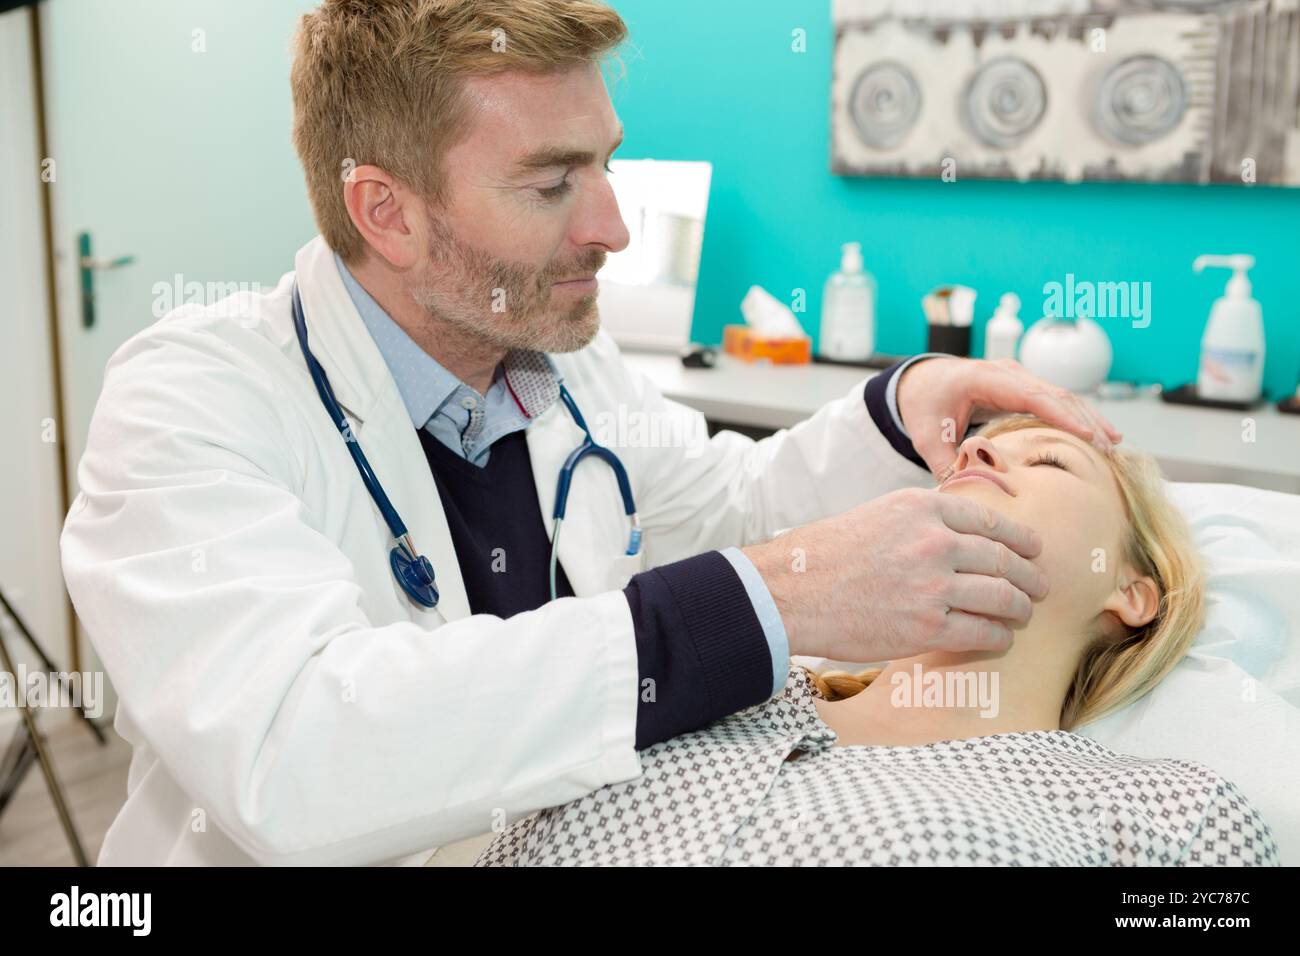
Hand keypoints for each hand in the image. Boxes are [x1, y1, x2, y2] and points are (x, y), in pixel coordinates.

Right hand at [742, 487, 1049, 662]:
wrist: (790, 592)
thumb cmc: (825, 556)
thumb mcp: (877, 516)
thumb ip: (920, 522)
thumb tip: (961, 537)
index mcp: (921, 508)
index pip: (989, 519)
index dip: (1019, 538)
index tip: (1033, 548)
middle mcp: (934, 542)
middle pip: (1003, 559)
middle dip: (1030, 575)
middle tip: (1041, 585)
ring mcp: (933, 586)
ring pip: (1002, 597)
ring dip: (1020, 608)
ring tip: (1023, 613)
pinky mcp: (927, 628)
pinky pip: (982, 632)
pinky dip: (997, 637)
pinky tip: (999, 638)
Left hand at [896, 357, 1122, 477]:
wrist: (922, 382)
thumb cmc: (925, 406)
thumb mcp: (926, 434)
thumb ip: (942, 462)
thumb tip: (960, 491)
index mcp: (984, 378)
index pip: (1030, 395)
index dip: (1060, 415)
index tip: (1086, 435)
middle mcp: (1007, 373)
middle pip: (1055, 394)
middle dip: (1083, 420)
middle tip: (1107, 449)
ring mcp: (1019, 378)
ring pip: (1062, 396)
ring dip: (1088, 419)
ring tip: (1113, 445)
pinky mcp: (1024, 388)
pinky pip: (1056, 401)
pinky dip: (1078, 417)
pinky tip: (1100, 436)